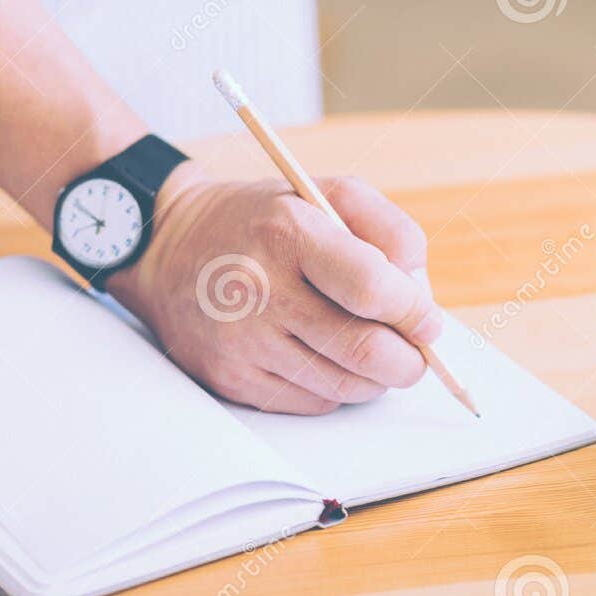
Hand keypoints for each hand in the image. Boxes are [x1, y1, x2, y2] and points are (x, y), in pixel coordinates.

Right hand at [107, 166, 441, 414]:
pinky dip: (337, 389)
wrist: (166, 248)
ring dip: (377, 378)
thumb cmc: (261, 220)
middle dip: (409, 360)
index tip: (429, 320)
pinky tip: (330, 360)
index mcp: (287, 233)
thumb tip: (421, 290)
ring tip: (376, 352)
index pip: (371, 288)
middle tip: (417, 352)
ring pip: (344, 387)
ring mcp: (243, 341)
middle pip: (364, 351)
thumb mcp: (321, 192)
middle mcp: (260, 289)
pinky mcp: (231, 379)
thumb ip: (386, 225)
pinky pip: (312, 403)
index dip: (415, 312)